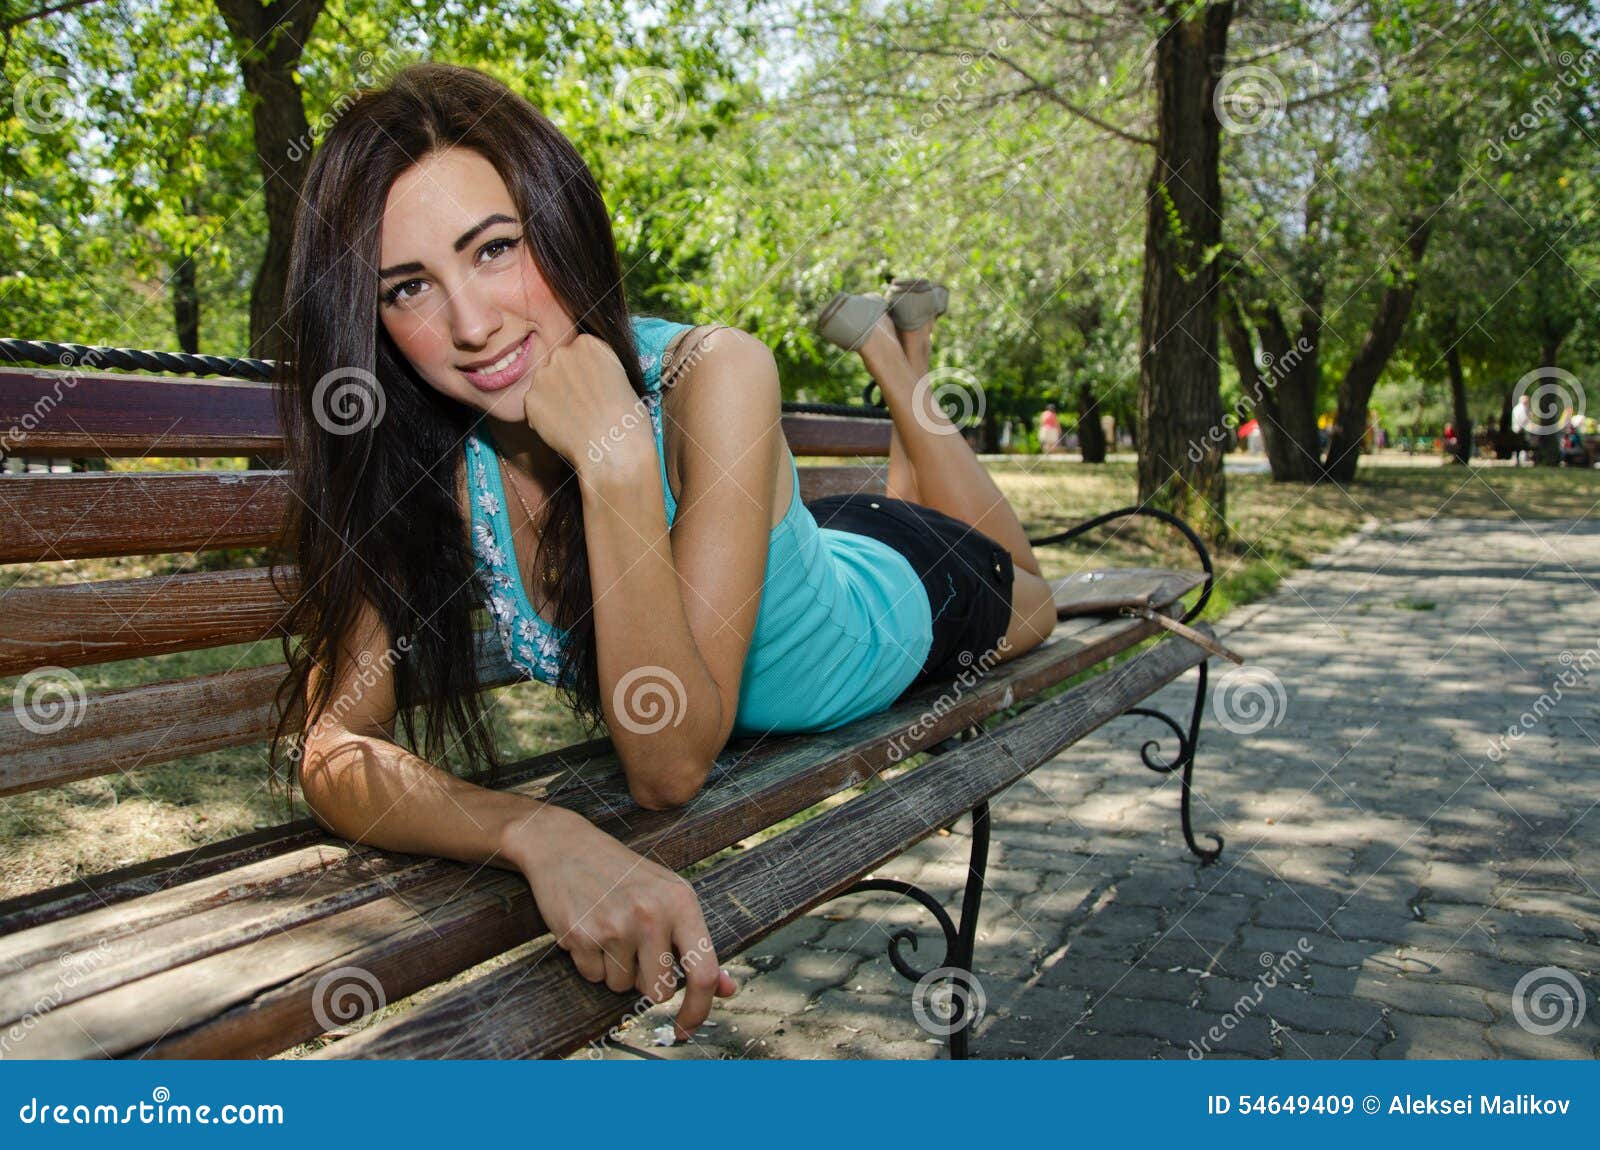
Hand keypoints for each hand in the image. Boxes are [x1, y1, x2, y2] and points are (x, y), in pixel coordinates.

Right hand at [505, 806, 737, 1040]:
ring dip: (615, 969)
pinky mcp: (582, 935)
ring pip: (622, 987)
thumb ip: (697, 944)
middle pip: (659, 991)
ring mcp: (616, 925)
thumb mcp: (668, 896)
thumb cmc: (623, 874)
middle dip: (645, 980)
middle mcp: (652, 914)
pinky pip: (593, 977)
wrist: (567, 846)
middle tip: (634, 946)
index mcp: (681, 902)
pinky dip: (590, 963)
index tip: (686, 1028)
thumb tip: (725, 989)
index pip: (702, 971)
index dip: (699, 1008)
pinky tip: (589, 928)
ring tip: (608, 929)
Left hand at [521, 332, 653, 471]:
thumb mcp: (622, 379)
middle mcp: (562, 352)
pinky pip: (535, 407)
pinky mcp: (530, 399)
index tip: (594, 390)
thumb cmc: (627, 419)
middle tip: (582, 408)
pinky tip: (563, 430)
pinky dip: (544, 418)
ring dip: (554, 400)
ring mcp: (543, 375)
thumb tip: (582, 379)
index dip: (586, 374)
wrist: (614, 449)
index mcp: (589, 343)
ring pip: (544, 386)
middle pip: (558, 366)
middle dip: (566, 383)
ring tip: (575, 421)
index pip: (578, 353)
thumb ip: (596, 369)